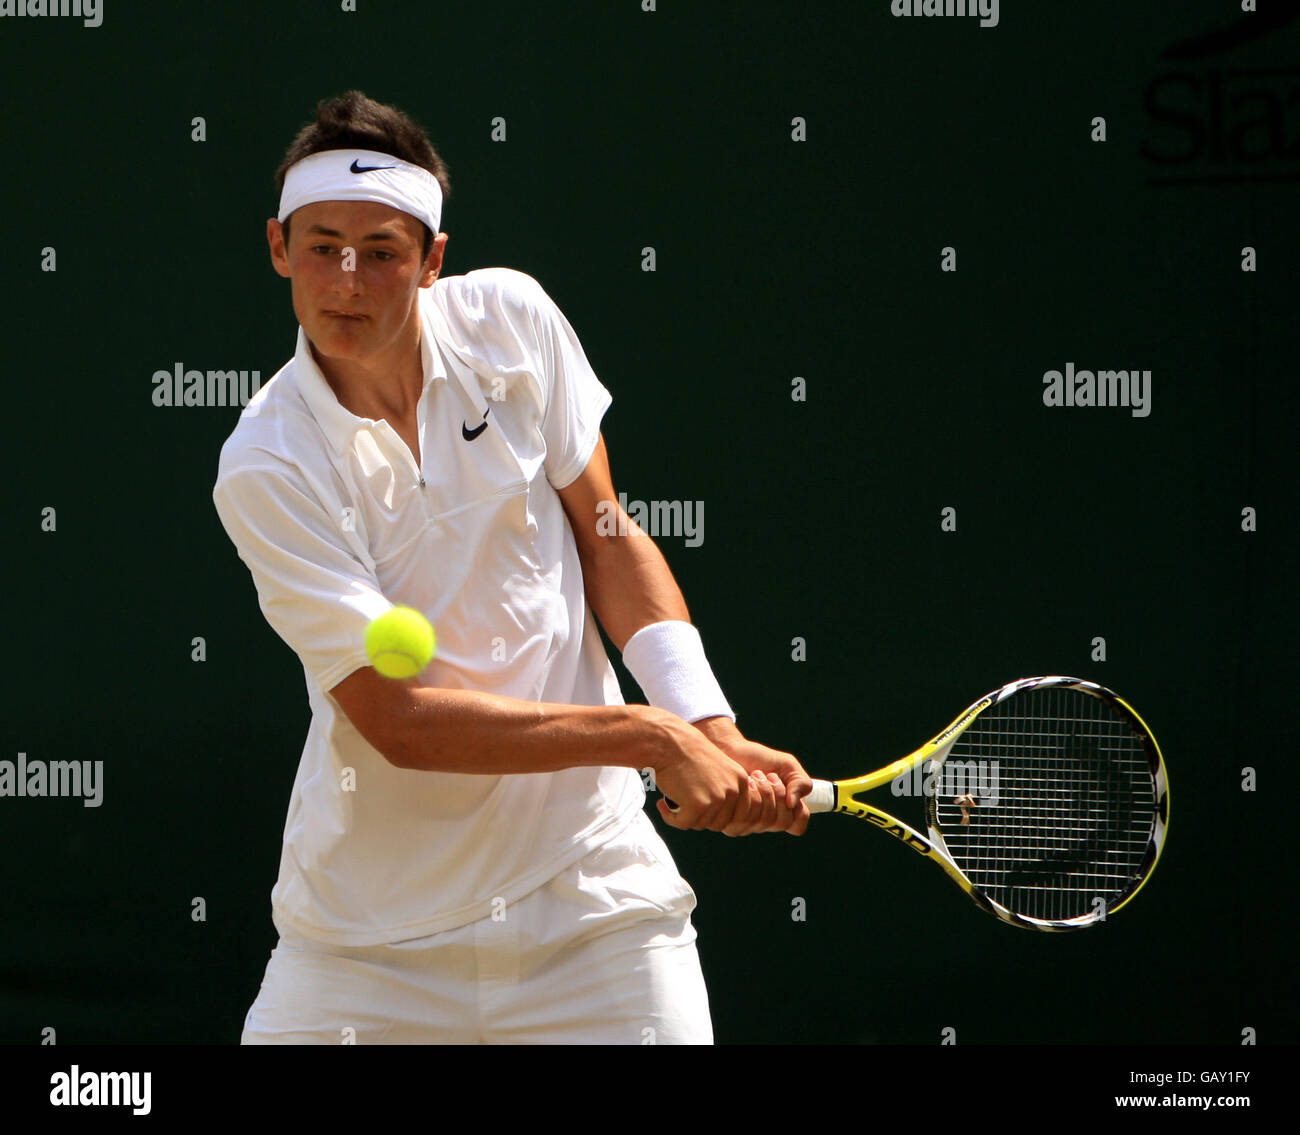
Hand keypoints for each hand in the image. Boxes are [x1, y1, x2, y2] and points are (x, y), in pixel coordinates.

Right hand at [647, 710, 763, 832]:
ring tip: (673, 801)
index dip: (716, 813)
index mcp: (741, 780)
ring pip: (701, 824)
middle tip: (684, 804)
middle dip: (701, 817)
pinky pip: (683, 823)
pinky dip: (671, 817)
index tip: (698, 805)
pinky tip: (662, 804)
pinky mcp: (698, 805)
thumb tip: (720, 820)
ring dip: (685, 817)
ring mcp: (717, 798)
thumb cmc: (686, 753)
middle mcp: (733, 790)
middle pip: (719, 823)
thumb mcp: (716, 769)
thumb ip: (724, 790)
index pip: (736, 814)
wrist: (668, 741)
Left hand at [691, 717, 813, 835]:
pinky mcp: (731, 819)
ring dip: (764, 791)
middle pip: (783, 822)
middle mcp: (765, 820)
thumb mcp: (788, 765)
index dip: (797, 810)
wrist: (730, 749)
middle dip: (778, 794)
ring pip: (766, 821)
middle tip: (769, 776)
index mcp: (782, 811)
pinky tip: (745, 782)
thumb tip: (793, 804)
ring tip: (756, 776)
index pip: (798, 827)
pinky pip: (747, 819)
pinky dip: (751, 794)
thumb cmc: (758, 758)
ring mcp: (748, 823)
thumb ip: (801, 782)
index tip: (788, 787)